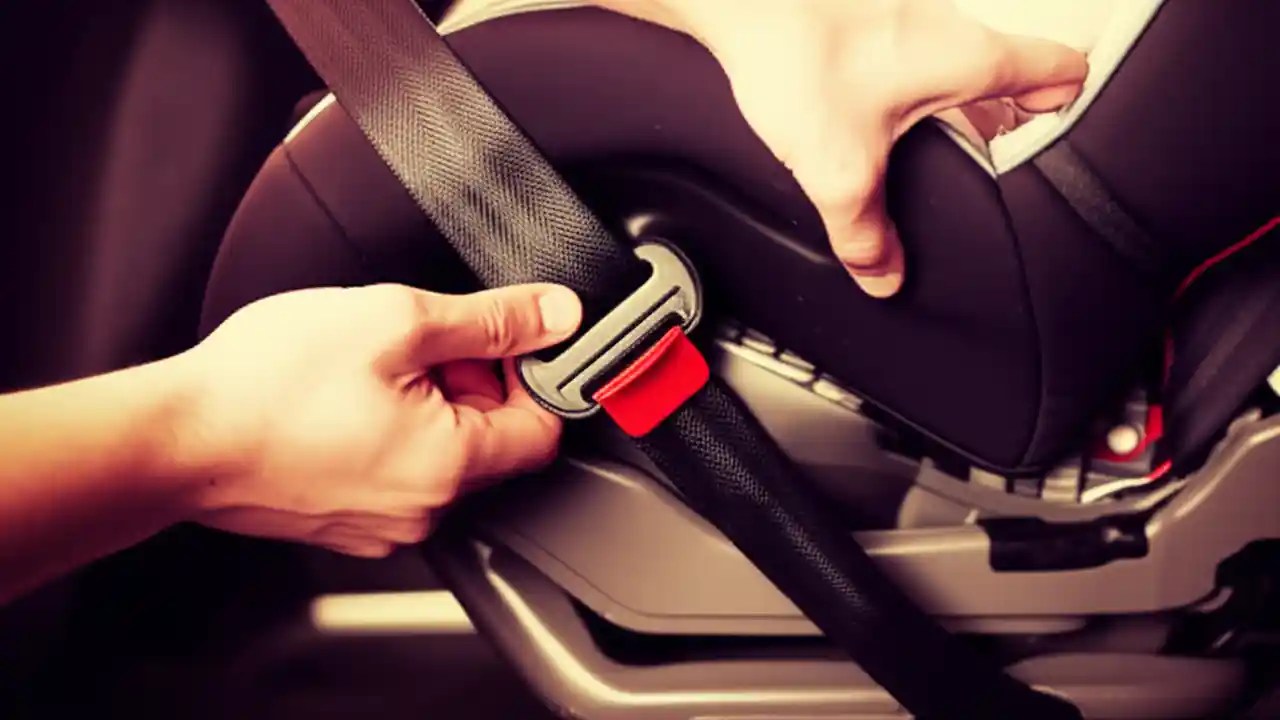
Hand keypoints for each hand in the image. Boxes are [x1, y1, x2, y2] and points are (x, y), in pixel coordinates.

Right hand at [173, 283, 581, 557]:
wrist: (176, 438)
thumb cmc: (268, 384)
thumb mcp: (396, 320)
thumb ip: (490, 319)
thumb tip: (554, 315)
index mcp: (451, 464)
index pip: (545, 431)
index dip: (532, 377)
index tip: (500, 343)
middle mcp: (425, 509)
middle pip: (494, 443)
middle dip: (473, 387)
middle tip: (419, 346)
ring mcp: (383, 525)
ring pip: (443, 457)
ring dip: (429, 408)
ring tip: (371, 372)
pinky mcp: (347, 523)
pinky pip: (398, 475)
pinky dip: (390, 435)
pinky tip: (345, 403)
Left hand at [692, 0, 1088, 295]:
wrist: (743, 1)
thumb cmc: (800, 57)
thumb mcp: (839, 170)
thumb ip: (865, 234)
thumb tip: (883, 275)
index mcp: (973, 59)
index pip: (1065, 71)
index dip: (1066, 112)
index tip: (1044, 150)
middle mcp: (952, 28)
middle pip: (1009, 76)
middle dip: (1000, 124)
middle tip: (979, 166)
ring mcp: (912, 15)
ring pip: (956, 64)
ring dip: (948, 106)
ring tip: (919, 149)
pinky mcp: (871, 16)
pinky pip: (909, 54)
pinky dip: (903, 88)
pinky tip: (865, 118)